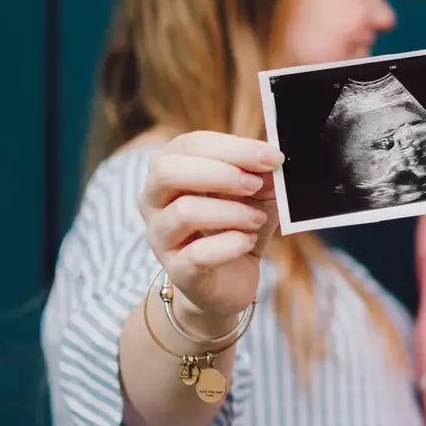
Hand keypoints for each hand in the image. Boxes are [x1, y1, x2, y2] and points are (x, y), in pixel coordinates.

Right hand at [138, 131, 284, 333]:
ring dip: (231, 212)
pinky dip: (230, 244)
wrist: (230, 281)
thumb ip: (262, 173)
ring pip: (184, 212)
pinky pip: (198, 254)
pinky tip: (247, 241)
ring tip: (257, 219)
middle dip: (220, 173)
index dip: (233, 148)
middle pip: (168, 171)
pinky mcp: (177, 271)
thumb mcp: (256, 193)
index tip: (271, 156)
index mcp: (169, 170)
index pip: (190, 145)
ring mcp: (160, 237)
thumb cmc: (237, 225)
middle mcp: (153, 200)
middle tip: (255, 184)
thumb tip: (273, 158)